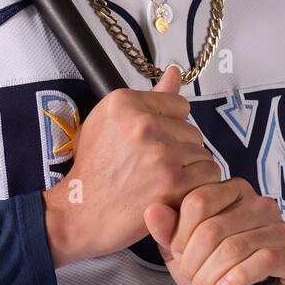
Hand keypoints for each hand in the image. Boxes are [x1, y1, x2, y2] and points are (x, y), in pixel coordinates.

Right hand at [43, 65, 221, 267]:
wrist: (77, 212)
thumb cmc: (92, 170)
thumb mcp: (107, 123)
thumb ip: (149, 98)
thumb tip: (175, 72)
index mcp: (125, 102)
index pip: (180, 106)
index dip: (171, 129)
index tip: (154, 146)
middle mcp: (142, 122)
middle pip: (193, 132)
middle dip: (180, 152)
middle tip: (154, 170)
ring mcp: (159, 151)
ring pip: (203, 155)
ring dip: (190, 172)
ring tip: (162, 184)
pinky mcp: (172, 181)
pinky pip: (207, 176)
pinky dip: (195, 190)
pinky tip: (173, 196)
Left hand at [143, 177, 284, 284]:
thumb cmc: (219, 272)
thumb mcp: (185, 252)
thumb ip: (168, 231)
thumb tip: (152, 209)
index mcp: (232, 192)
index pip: (197, 201)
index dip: (180, 235)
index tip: (177, 256)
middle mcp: (259, 203)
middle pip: (213, 228)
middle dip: (193, 263)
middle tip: (190, 284)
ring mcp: (281, 228)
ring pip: (235, 247)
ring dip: (211, 277)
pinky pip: (263, 260)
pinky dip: (238, 279)